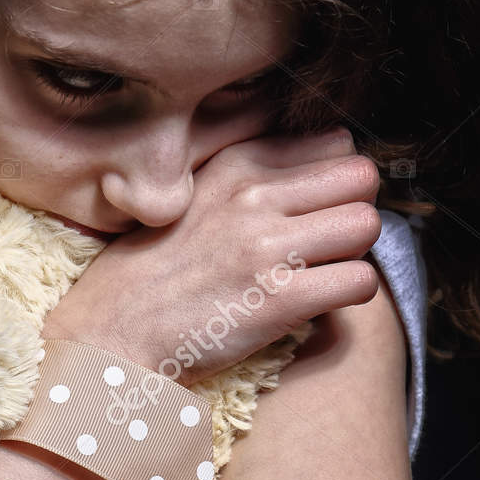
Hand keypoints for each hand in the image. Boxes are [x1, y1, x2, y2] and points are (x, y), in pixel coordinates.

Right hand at [43, 127, 381, 379]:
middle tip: (326, 244)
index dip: (335, 182)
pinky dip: (350, 295)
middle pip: (361, 178)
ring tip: (319, 272)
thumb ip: (244, 175)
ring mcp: (267, 247)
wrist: (111, 334)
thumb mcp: (189, 198)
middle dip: (353, 210)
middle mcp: (254, 196)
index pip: (335, 145)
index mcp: (235, 165)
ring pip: (367, 225)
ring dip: (354, 252)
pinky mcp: (279, 300)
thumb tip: (314, 162)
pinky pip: (360, 281)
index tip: (314, 209)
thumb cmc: (148, 274)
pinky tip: (317, 303)